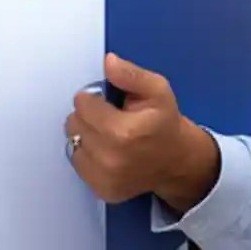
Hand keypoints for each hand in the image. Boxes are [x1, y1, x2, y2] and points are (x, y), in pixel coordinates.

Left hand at [64, 53, 219, 211]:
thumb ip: (131, 74)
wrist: (178, 161)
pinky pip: (77, 161)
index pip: (82, 103)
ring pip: (72, 142)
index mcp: (123, 132)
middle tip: (112, 119)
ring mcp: (105, 177)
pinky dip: (88, 154)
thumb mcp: (157, 90)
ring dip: (86, 135)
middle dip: (89, 116)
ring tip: (110, 135)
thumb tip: (109, 62)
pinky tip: (107, 152)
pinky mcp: (101, 189)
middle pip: (74, 123)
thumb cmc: (164, 123)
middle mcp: (110, 158)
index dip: (95, 99)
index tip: (111, 104)